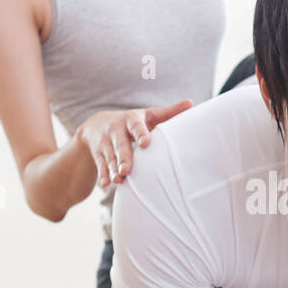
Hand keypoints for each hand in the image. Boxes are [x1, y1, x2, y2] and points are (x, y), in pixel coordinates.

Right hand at [76, 102, 193, 187]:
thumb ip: (168, 112)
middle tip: (126, 170)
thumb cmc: (132, 123)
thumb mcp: (148, 115)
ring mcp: (105, 143)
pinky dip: (103, 175)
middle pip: (120, 144)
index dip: (140, 133)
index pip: (135, 125)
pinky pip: (100, 165)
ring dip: (113, 169)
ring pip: (109, 157)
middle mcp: (116, 130)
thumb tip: (191, 103)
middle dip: (123, 157)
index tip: (145, 143)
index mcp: (131, 120)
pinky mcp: (98, 154)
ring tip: (118, 180)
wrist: (96, 125)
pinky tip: (106, 183)